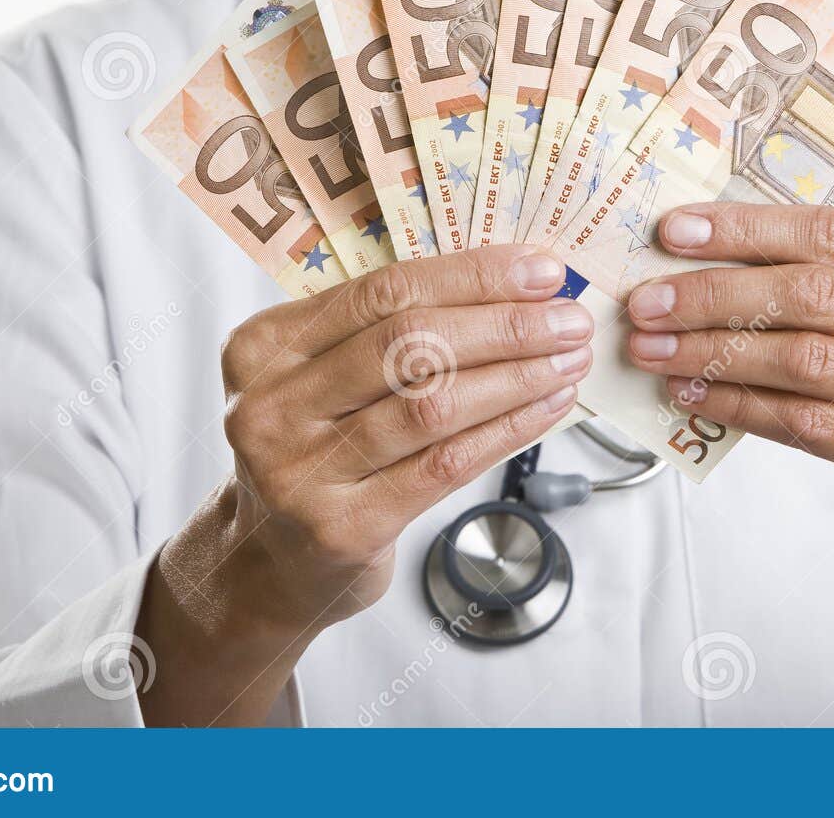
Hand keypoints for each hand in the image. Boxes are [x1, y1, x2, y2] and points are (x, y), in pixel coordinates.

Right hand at [137, 245, 590, 724]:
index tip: (539, 270)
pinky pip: (443, 466)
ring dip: (517, 377)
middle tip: (569, 319)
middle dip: (505, 325)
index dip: (471, 276)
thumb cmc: (317, 452)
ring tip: (570, 361)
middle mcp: (270, 406)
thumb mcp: (321, 378)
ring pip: (432, 405)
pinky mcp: (341, 528)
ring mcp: (300, 472)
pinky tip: (546, 408)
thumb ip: (387, 333)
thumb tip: (512, 287)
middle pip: (408, 345)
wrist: (269, 563)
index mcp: (263, 347)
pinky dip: (507, 431)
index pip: (382, 292)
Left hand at [625, 203, 833, 723]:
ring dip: (716, 353)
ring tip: (654, 351)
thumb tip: (695, 253)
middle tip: (647, 303)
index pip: (833, 232)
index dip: (747, 229)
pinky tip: (693, 395)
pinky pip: (807, 422)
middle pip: (815, 294)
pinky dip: (739, 406)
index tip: (674, 231)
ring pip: (807, 360)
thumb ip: (815, 278)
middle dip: (716, 295)